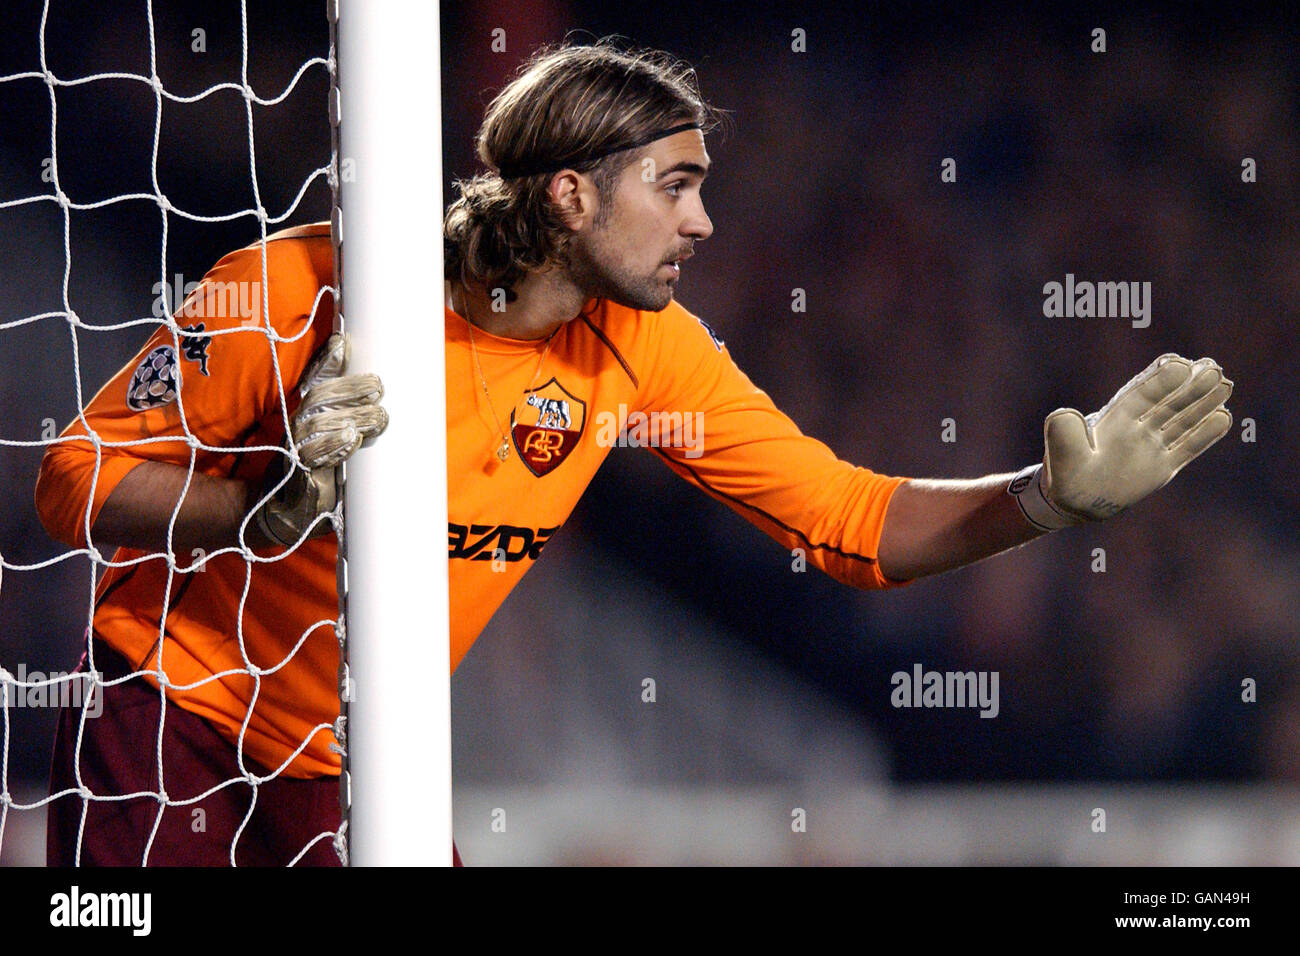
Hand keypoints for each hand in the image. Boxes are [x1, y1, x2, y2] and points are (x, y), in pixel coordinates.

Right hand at [252, 333, 387, 546]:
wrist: (285, 513)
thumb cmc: (317, 472)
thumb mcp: (336, 443)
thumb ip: (353, 421)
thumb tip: (384, 398)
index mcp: (308, 414)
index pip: (315, 381)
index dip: (327, 362)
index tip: (344, 343)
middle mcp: (298, 427)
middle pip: (321, 398)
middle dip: (350, 389)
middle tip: (379, 386)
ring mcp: (296, 450)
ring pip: (320, 424)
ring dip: (352, 417)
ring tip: (379, 416)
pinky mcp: (299, 475)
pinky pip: (313, 457)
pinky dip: (334, 446)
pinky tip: (351, 439)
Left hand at [1010, 354, 1232, 529]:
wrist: (1075, 500)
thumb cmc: (1065, 474)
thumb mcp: (1061, 452)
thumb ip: (1063, 433)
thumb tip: (1065, 414)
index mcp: (1115, 419)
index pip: (1142, 395)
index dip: (1161, 380)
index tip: (1180, 364)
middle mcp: (1137, 428)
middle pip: (1169, 402)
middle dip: (1190, 386)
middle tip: (1212, 367)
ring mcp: (1152, 445)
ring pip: (1183, 420)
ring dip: (1203, 403)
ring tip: (1225, 384)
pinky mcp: (1163, 465)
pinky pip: (1188, 447)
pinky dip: (1206, 434)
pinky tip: (1224, 417)